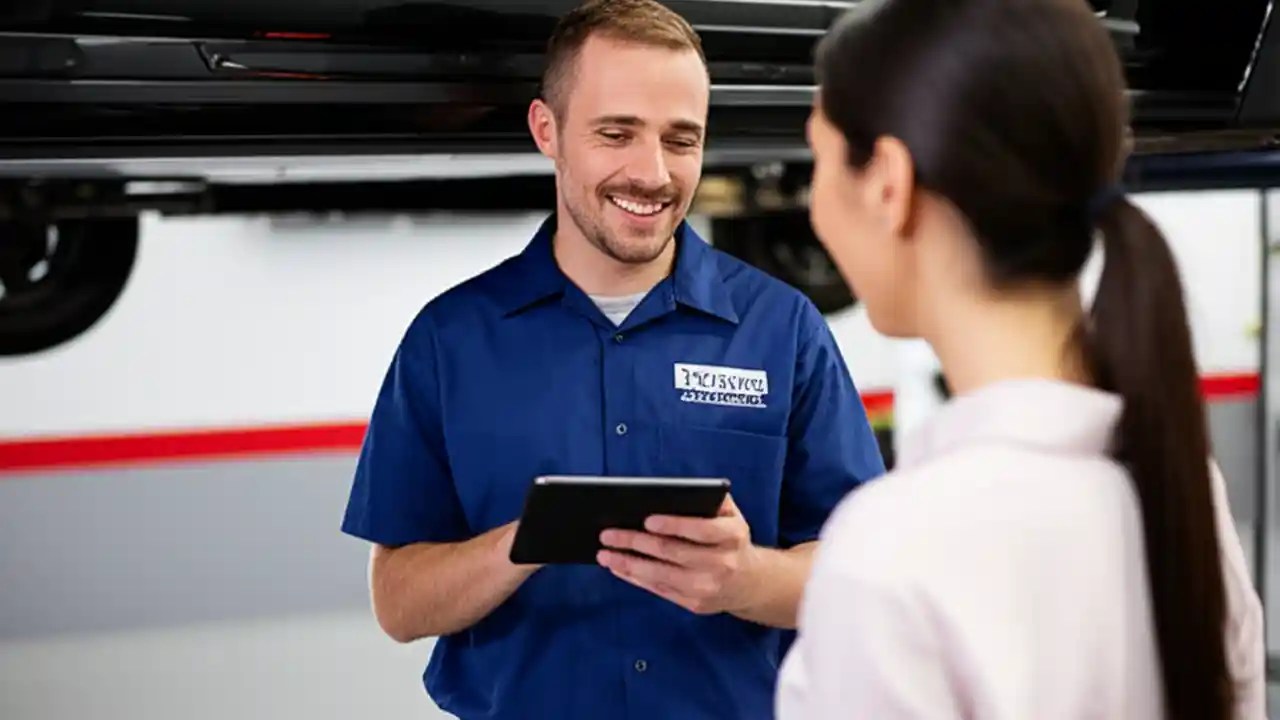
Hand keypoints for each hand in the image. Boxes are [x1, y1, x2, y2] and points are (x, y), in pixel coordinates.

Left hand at [597, 495, 758, 615]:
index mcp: (733, 536)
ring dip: (628, 564)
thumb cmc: (730, 540)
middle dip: (636, 542)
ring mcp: (707, 587)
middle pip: (672, 552)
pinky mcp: (694, 604)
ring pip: (660, 575)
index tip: (647, 520)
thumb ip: (710, 499)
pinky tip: (618, 567)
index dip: (673, 525)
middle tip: (608, 534)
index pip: (701, 530)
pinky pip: (658, 589)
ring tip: (605, 554)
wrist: (749, 583)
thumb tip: (673, 491)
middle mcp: (722, 563)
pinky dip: (635, 578)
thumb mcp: (731, 516)